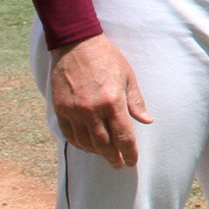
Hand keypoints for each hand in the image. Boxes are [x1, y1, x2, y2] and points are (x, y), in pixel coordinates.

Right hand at [48, 34, 152, 167]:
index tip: (132, 161)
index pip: (123, 136)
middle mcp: (92, 110)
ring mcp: (74, 111)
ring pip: (85, 142)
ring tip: (106, 155)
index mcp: (113, 102)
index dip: (129, 152)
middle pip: (104, 144)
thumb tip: (147, 120)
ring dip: (96, 152)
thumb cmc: (106, 58)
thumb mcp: (128, 77)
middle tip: (119, 164)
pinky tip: (87, 145)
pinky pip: (69, 134)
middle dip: (113, 157)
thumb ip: (136, 102)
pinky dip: (79, 143)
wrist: (76, 44)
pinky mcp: (60, 109)